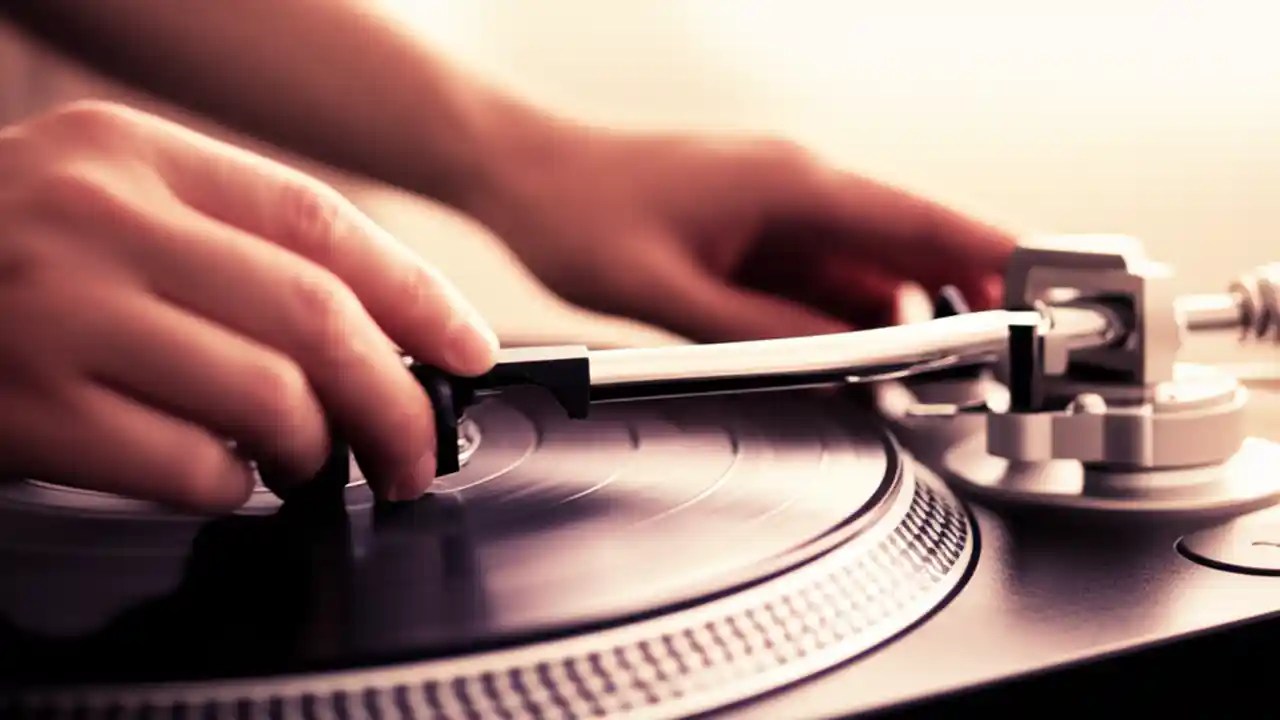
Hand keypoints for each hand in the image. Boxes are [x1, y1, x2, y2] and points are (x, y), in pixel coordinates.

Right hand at [0, 101, 497, 511]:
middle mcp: (99, 222)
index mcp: (134, 154)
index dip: (419, 294)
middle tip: (417, 448)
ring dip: (317, 449)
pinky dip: (234, 488)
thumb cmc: (8, 256)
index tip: (468, 347)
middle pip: (316, 318)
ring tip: (311, 460)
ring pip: (268, 398)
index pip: (322, 222)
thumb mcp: (112, 203)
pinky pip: (190, 469)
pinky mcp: (29, 411)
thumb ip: (229, 247)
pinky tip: (224, 478)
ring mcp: (58, 316)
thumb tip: (381, 330)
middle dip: (396, 399)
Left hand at [468, 129, 1015, 341]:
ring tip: (903, 375)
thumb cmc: (576, 210)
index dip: (988, 252)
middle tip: (982, 358)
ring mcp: (775, 208)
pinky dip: (841, 314)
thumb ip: (758, 331)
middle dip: (951, 298)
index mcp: (788, 184)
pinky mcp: (753, 229)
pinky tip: (839, 353)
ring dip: (890, 317)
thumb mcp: (666, 291)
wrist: (521, 174)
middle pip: (904, 244)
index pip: (915, 218)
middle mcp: (794, 187)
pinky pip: (819, 275)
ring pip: (863, 266)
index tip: (1040, 285)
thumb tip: (839, 359)